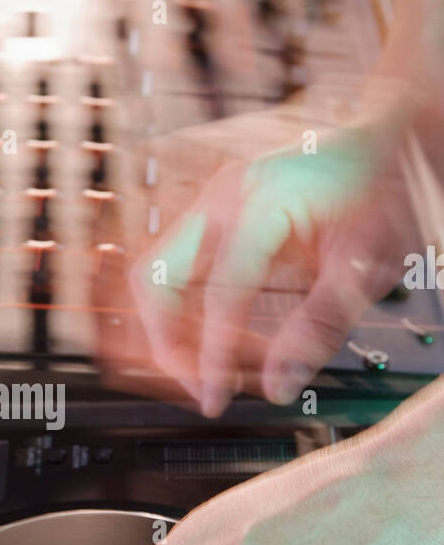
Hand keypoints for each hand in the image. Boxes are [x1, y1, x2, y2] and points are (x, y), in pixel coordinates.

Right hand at [99, 103, 414, 416]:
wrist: (390, 146)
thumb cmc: (385, 192)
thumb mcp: (366, 265)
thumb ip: (320, 327)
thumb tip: (279, 383)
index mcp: (260, 202)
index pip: (218, 295)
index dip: (213, 355)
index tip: (217, 398)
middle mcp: (223, 197)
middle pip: (156, 279)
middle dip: (168, 342)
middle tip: (201, 387)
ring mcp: (213, 203)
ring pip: (158, 277)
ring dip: (175, 330)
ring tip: (217, 372)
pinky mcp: (216, 218)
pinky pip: (181, 271)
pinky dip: (191, 314)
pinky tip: (227, 344)